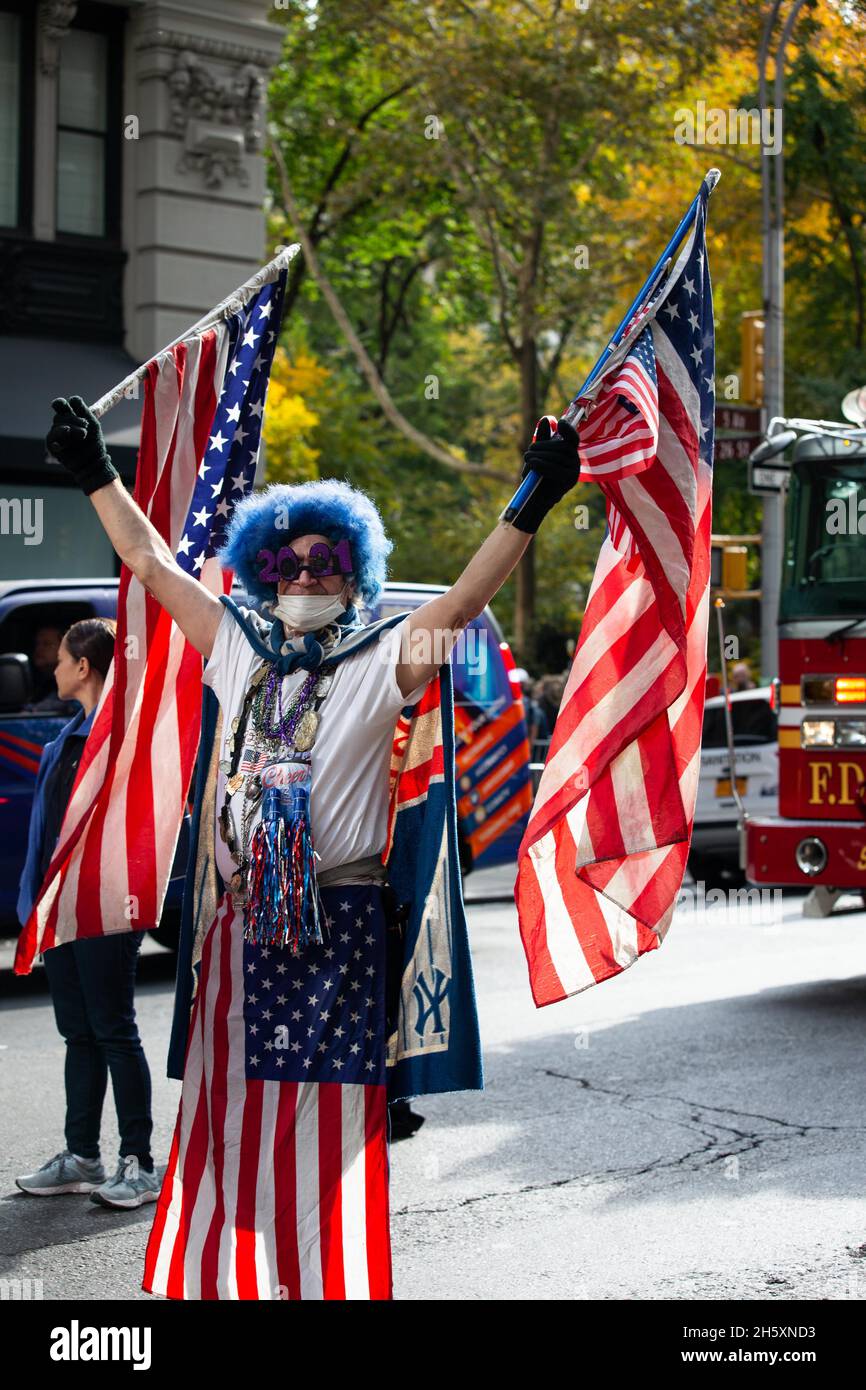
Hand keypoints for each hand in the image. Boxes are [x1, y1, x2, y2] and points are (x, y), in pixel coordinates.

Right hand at [46, 396, 118, 495]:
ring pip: (56, 427)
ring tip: (83, 434)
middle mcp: (61, 425)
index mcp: (70, 417)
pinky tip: (62, 444)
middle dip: (73, 419)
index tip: (66, 403)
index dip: (61, 404)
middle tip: (86, 426)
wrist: (94, 462)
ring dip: (70, 429)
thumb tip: (73, 398)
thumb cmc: (94, 443)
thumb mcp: (92, 424)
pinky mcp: (54, 447)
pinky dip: (58, 440)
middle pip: (59, 416)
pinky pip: (51, 441)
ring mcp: (56, 437)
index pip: (61, 406)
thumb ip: (83, 411)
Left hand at [510, 415, 580, 533]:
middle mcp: (575, 460)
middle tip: (528, 452)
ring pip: (558, 456)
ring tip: (527, 459)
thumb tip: (546, 419)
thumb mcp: (536, 454)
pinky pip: (557, 469)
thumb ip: (542, 438)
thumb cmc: (535, 476)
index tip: (560, 423)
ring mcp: (575, 470)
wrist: (533, 499)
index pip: (572, 437)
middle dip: (542, 446)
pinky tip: (533, 464)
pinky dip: (543, 465)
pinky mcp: (570, 480)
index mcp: (569, 452)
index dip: (568, 429)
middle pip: (562, 446)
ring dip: (539, 455)